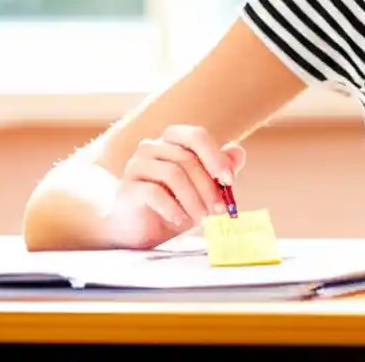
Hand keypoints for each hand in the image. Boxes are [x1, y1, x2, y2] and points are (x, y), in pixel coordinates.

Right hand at [110, 125, 246, 247]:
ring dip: (192, 200)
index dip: (216, 157)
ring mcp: (137, 165)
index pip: (197, 135)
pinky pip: (153, 192)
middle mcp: (152, 147)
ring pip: (172, 173)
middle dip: (208, 187)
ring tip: (200, 218)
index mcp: (172, 141)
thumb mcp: (202, 190)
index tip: (229, 180)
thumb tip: (238, 152)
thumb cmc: (173, 205)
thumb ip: (219, 172)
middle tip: (219, 210)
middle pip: (187, 158)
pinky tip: (180, 221)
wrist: (139, 229)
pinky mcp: (127, 188)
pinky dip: (172, 208)